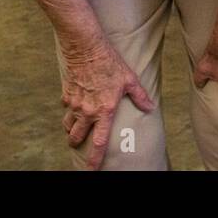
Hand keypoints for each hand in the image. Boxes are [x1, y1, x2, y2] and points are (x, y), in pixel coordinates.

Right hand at [60, 38, 155, 170]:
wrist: (86, 47)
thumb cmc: (110, 62)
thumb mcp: (129, 79)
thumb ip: (139, 96)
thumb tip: (151, 107)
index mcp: (105, 110)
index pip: (99, 142)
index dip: (94, 159)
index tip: (91, 169)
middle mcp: (87, 111)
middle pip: (77, 137)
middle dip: (77, 143)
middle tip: (79, 143)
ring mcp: (75, 103)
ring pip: (68, 124)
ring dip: (71, 129)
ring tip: (74, 128)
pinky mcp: (66, 94)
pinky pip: (66, 107)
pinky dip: (69, 109)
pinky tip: (75, 103)